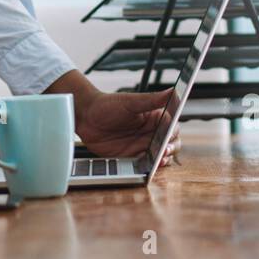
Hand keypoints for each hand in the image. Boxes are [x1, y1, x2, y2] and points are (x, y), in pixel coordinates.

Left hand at [45, 70, 180, 162]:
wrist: (85, 117)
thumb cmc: (107, 105)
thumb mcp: (130, 102)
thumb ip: (152, 100)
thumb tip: (173, 91)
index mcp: (154, 117)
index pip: (172, 127)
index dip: (173, 133)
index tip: (169, 137)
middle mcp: (150, 132)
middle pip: (170, 143)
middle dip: (171, 149)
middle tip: (163, 151)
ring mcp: (141, 145)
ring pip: (161, 155)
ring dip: (163, 160)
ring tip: (158, 161)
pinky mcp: (131, 156)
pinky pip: (146, 164)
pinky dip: (150, 167)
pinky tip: (148, 167)